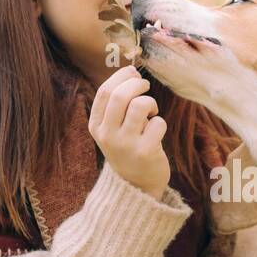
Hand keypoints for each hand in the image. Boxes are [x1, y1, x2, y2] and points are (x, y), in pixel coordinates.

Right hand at [88, 65, 169, 198]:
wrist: (136, 185)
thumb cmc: (128, 147)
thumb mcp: (113, 128)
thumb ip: (117, 103)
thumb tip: (131, 71)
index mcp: (96, 126)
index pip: (104, 92)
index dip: (121, 77)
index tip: (133, 74)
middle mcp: (107, 135)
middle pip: (120, 95)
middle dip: (137, 84)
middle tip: (145, 87)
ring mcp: (125, 145)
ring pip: (139, 105)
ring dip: (150, 102)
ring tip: (151, 111)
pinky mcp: (145, 152)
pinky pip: (158, 123)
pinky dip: (160, 122)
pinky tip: (156, 131)